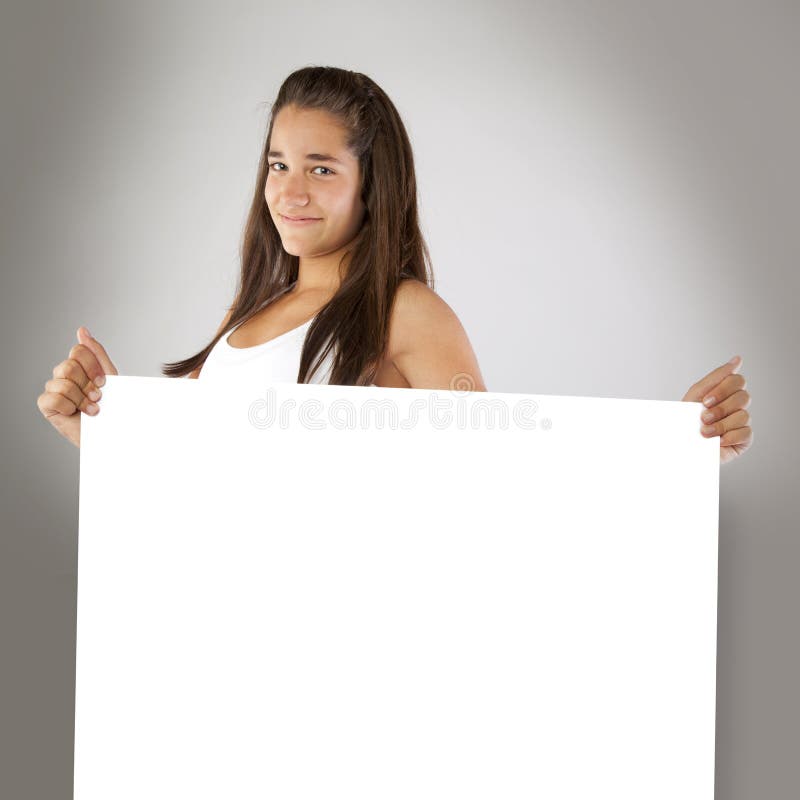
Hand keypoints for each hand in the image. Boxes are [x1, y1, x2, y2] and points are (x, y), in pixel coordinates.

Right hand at [36, 327, 118, 447]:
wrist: (112, 433)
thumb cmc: (112, 407)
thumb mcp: (110, 377)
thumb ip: (96, 353)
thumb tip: (82, 330)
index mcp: (80, 366)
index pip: (78, 351)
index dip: (92, 366)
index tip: (104, 382)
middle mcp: (64, 375)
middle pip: (69, 366)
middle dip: (88, 385)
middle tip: (99, 398)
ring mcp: (54, 389)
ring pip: (62, 382)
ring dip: (82, 399)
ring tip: (93, 410)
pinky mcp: (47, 406)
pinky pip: (51, 398)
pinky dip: (68, 407)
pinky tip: (76, 414)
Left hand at [681, 355, 751, 464]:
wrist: (677, 446)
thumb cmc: (685, 419)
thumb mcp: (696, 394)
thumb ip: (716, 376)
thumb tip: (738, 359)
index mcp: (725, 392)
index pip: (737, 380)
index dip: (722, 389)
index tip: (705, 400)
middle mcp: (736, 406)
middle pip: (744, 396)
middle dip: (720, 408)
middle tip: (703, 417)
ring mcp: (741, 422)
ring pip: (743, 415)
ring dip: (720, 424)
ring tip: (704, 432)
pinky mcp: (743, 439)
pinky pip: (746, 432)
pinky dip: (729, 436)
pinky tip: (717, 441)